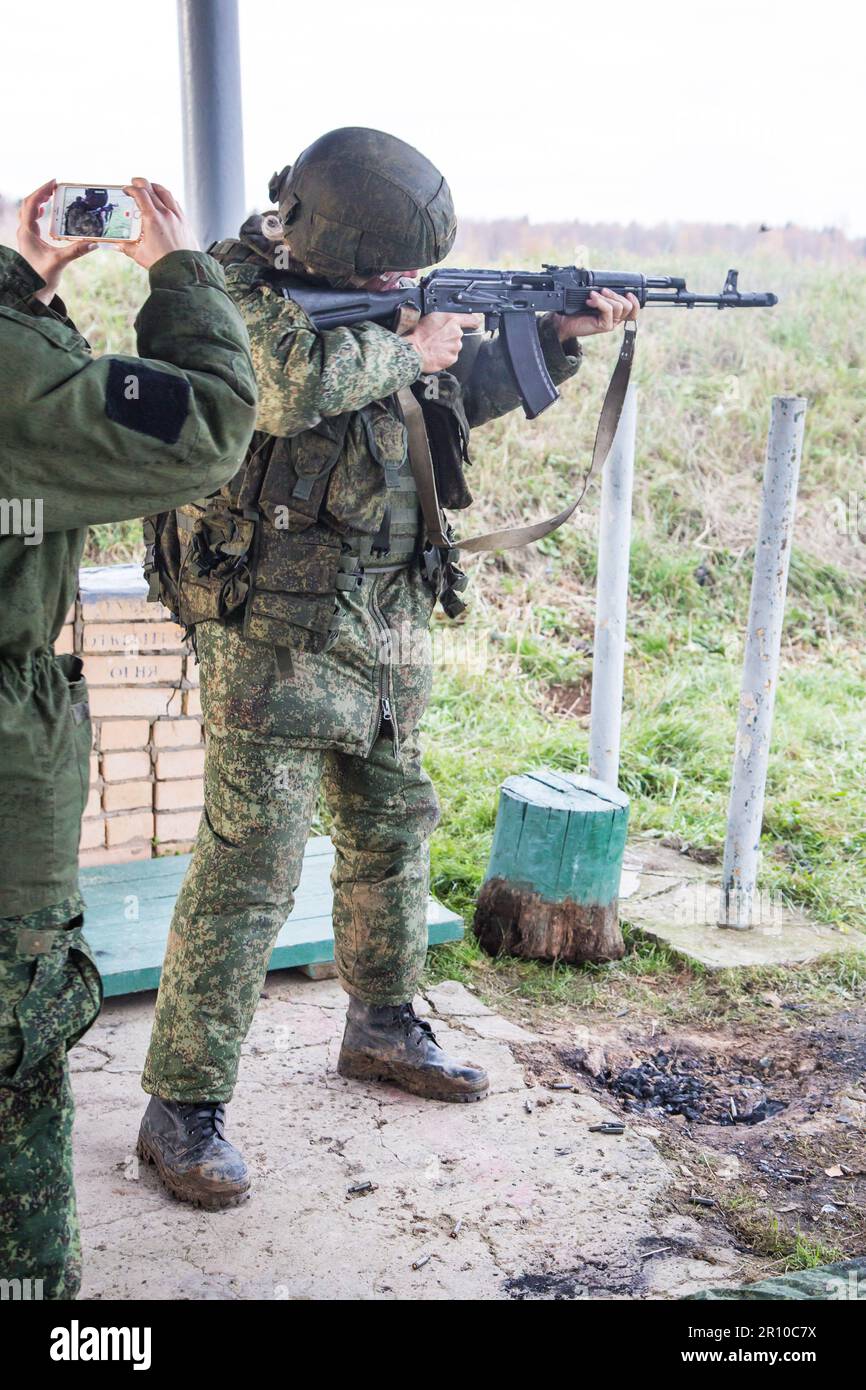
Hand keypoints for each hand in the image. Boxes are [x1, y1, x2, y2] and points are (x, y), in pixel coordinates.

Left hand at [17, 179, 97, 304]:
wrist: (34, 292)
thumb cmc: (42, 278)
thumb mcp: (60, 262)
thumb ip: (76, 250)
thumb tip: (94, 242)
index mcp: (27, 232)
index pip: (31, 204)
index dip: (42, 191)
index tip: (54, 183)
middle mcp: (24, 232)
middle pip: (28, 204)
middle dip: (41, 193)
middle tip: (54, 186)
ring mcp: (26, 236)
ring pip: (29, 212)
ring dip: (39, 201)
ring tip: (51, 195)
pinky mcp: (31, 242)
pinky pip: (32, 220)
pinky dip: (39, 212)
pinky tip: (47, 212)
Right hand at [120, 178, 199, 268]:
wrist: (183, 271)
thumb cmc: (162, 264)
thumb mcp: (140, 254)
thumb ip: (126, 247)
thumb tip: (117, 244)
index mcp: (152, 219)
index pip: (140, 194)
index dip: (131, 188)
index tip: (126, 189)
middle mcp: (165, 214)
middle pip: (152, 188)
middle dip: (140, 183)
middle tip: (134, 183)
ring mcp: (177, 216)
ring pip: (165, 193)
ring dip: (155, 187)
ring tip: (149, 187)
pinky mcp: (185, 222)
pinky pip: (175, 203)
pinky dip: (167, 197)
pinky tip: (164, 201)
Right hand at [404, 311, 482, 372]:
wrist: (415, 350)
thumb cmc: (420, 334)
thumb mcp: (432, 317)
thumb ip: (446, 318)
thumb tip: (451, 320)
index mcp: (452, 320)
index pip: (471, 319)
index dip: (473, 322)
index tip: (474, 324)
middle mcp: (457, 333)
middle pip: (458, 335)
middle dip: (450, 336)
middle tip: (437, 338)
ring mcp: (456, 347)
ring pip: (454, 346)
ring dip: (447, 347)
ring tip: (434, 346)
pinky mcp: (452, 358)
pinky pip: (451, 356)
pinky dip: (444, 356)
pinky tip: (436, 353)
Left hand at [553, 288, 639, 340]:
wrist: (565, 322)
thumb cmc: (577, 311)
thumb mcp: (594, 299)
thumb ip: (603, 294)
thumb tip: (607, 284)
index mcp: (616, 313)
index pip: (634, 310)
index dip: (635, 301)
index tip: (629, 292)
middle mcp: (615, 319)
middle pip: (628, 306)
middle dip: (616, 294)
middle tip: (602, 290)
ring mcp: (611, 323)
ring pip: (619, 307)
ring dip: (607, 297)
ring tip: (594, 295)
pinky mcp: (604, 326)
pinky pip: (609, 310)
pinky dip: (600, 302)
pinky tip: (591, 300)